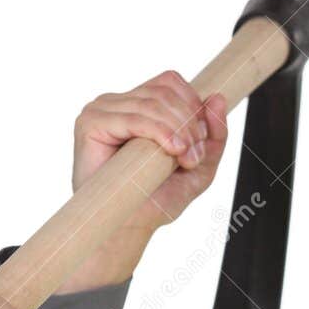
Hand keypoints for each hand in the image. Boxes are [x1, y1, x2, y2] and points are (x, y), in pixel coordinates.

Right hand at [60, 71, 228, 294]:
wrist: (128, 226)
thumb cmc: (157, 198)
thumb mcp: (199, 165)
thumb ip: (214, 134)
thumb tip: (217, 97)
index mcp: (139, 105)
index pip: (170, 82)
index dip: (193, 105)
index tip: (201, 143)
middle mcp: (118, 103)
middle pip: (165, 91)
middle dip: (190, 123)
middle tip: (194, 157)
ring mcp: (102, 110)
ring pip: (153, 102)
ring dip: (179, 131)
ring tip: (185, 160)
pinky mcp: (91, 123)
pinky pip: (134, 117)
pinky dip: (160, 132)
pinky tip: (172, 152)